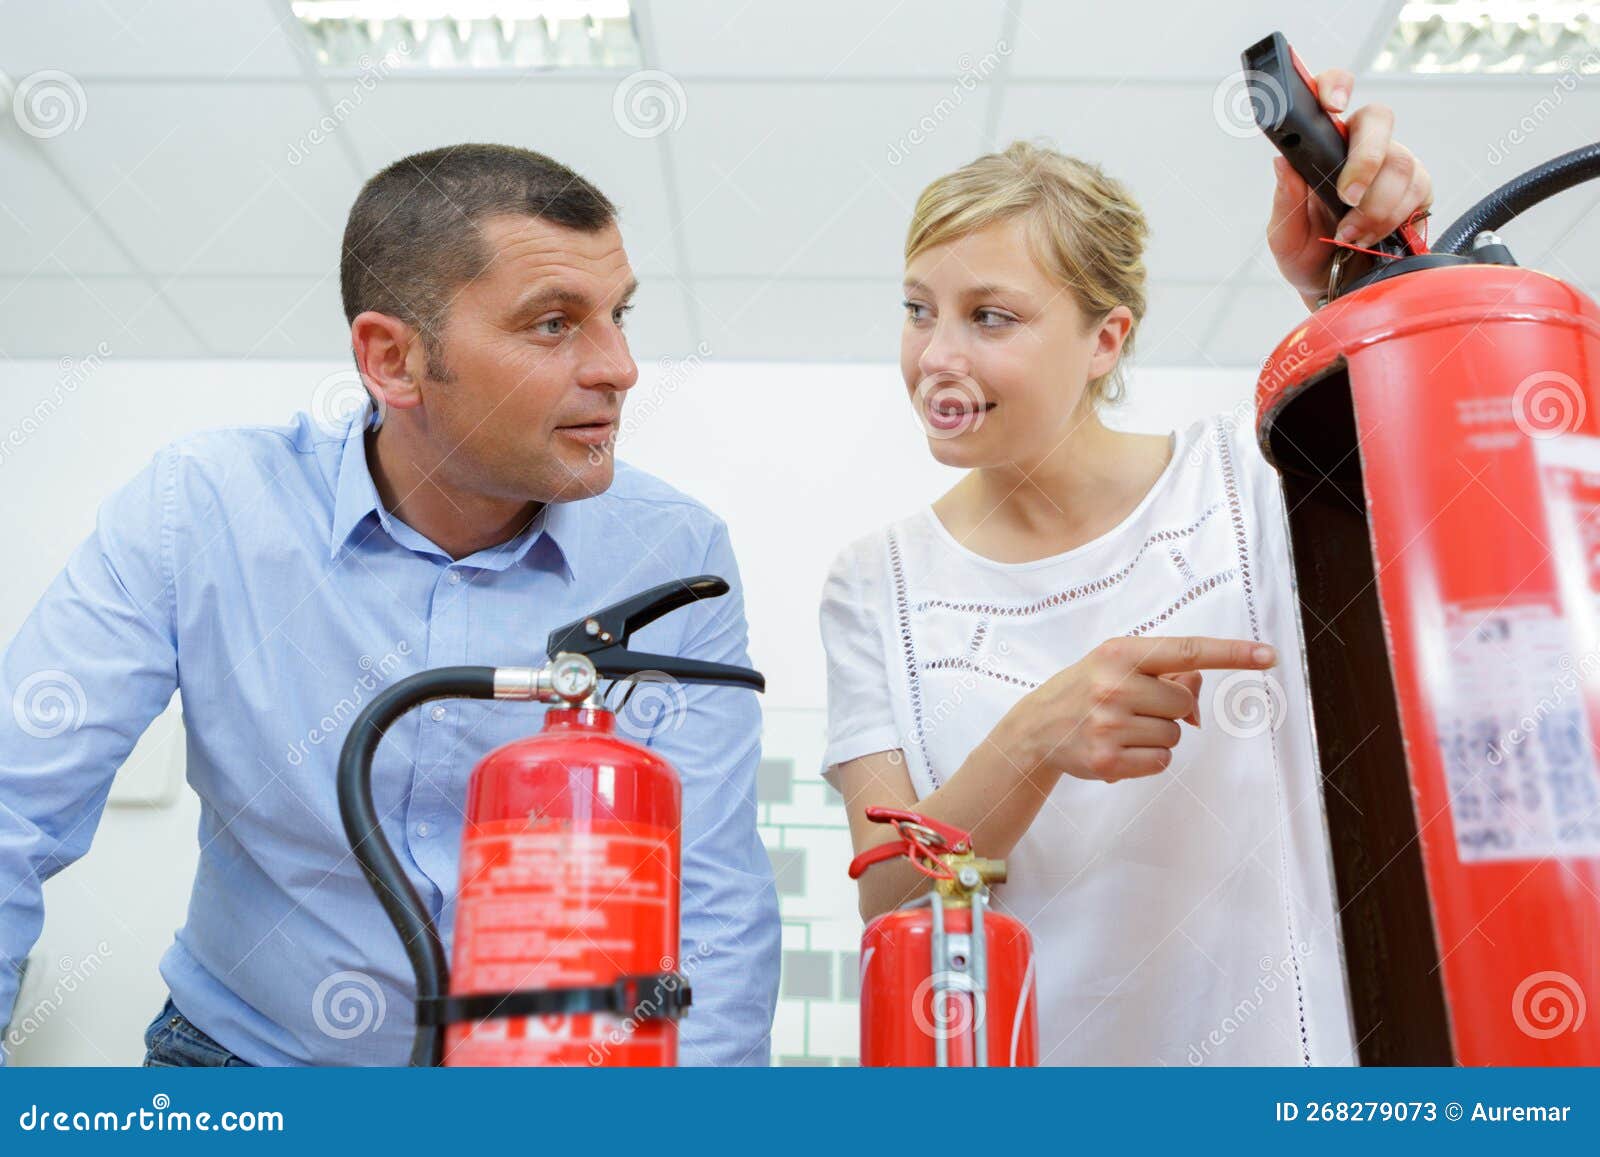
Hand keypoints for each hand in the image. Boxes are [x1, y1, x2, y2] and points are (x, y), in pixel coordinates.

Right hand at [998, 636, 1277, 782]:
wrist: (1037, 728)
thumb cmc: (1087, 689)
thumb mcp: (1119, 665)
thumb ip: (1164, 672)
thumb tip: (1197, 699)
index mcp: (1120, 653)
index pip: (1187, 651)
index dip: (1231, 653)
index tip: (1269, 655)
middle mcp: (1114, 686)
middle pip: (1184, 703)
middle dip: (1169, 708)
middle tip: (1134, 706)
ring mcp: (1109, 725)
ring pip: (1175, 735)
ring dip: (1158, 735)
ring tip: (1123, 728)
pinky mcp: (1107, 760)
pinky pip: (1161, 762)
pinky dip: (1149, 758)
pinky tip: (1121, 749)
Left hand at [1266, 68, 1432, 306]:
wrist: (1335, 290)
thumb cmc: (1306, 255)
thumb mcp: (1283, 235)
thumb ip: (1284, 199)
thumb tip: (1282, 162)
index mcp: (1322, 145)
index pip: (1332, 93)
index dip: (1335, 86)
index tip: (1333, 105)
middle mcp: (1360, 147)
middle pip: (1378, 120)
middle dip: (1365, 159)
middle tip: (1346, 196)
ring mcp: (1392, 165)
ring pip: (1400, 163)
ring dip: (1375, 206)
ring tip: (1350, 235)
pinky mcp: (1418, 190)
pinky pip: (1419, 190)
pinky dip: (1394, 218)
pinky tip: (1373, 237)